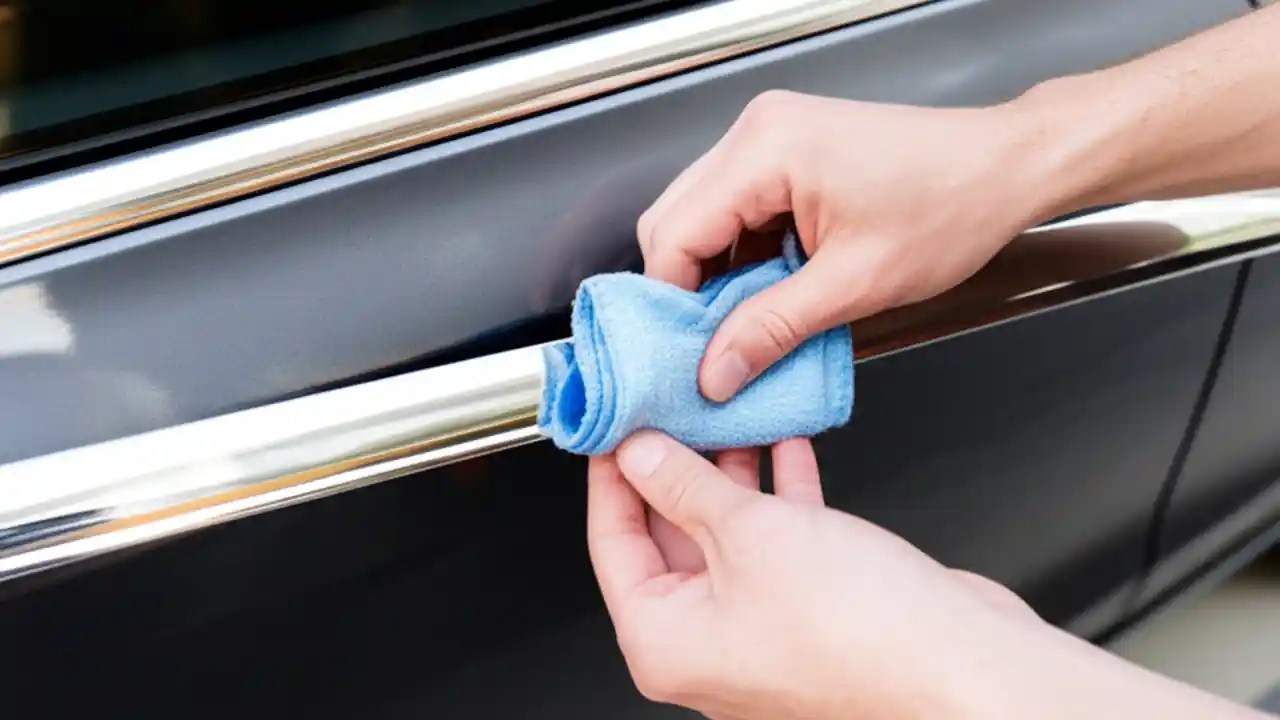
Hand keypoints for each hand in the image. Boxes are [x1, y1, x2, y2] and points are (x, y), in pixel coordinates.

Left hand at [587, 431, 1041, 718]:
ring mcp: (760, 628)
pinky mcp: (811, 612)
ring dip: (731, 473)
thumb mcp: (748, 534)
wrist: (964, 671)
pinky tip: (787, 448)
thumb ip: (685, 485)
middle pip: (669, 535)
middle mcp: (707, 644)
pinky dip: (781, 495)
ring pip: (728, 534)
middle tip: (671, 409)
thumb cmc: (860, 636)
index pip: (613, 542)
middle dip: (676, 465)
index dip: (612, 476)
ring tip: (727, 415)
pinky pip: (779, 542)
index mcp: (664, 642)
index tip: (615, 426)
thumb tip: (641, 454)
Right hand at [638, 90, 1055, 400]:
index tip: (681, 357)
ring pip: (705, 219)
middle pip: (677, 222)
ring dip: (719, 277)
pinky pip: (739, 211)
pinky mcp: (788, 153)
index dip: (670, 304)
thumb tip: (716, 370)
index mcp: (764, 150)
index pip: (674, 234)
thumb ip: (772, 328)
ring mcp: (771, 138)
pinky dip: (745, 257)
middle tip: (709, 348)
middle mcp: (757, 132)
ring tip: (748, 325)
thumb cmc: (952, 205)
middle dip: (688, 291)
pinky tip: (770, 293)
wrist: (1008, 168)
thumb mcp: (854, 284)